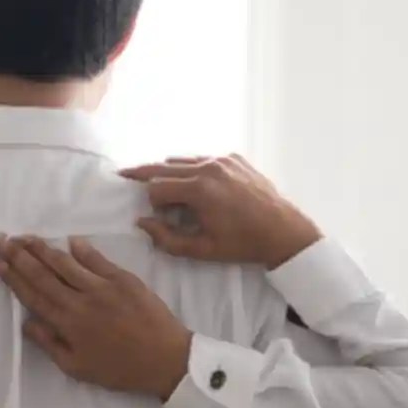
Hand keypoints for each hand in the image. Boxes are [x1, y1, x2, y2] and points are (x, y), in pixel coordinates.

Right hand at [0, 236, 190, 401]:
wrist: (165, 359)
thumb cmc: (120, 369)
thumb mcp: (78, 368)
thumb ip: (50, 344)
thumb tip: (26, 323)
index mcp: (67, 324)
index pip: (32, 295)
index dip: (13, 277)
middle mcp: (80, 301)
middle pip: (43, 274)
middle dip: (20, 256)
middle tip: (3, 241)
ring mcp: (102, 287)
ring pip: (66, 263)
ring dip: (43, 248)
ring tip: (26, 237)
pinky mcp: (123, 279)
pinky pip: (97, 260)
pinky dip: (82, 249)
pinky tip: (69, 240)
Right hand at [120, 154, 321, 268]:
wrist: (283, 231)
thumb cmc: (242, 244)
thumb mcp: (202, 249)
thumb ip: (166, 239)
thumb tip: (141, 222)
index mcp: (199, 189)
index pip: (156, 188)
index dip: (152, 203)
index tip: (158, 216)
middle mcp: (208, 167)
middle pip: (163, 166)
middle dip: (144, 174)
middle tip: (124, 173)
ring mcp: (223, 159)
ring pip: (183, 159)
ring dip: (170, 171)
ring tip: (164, 183)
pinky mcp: (234, 158)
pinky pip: (204, 158)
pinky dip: (193, 168)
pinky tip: (196, 183)